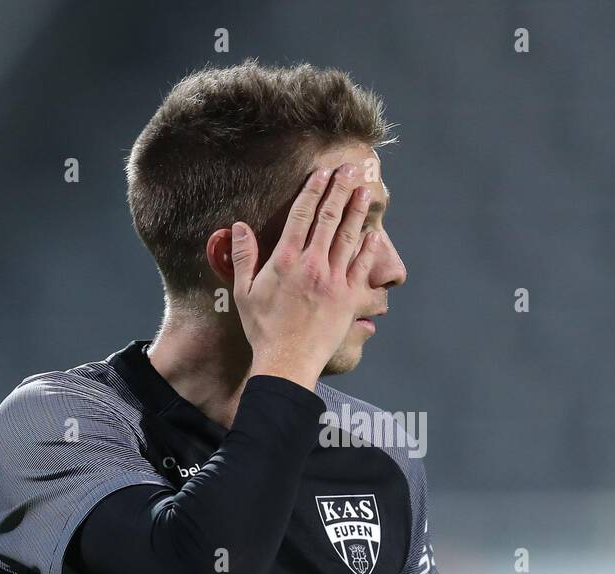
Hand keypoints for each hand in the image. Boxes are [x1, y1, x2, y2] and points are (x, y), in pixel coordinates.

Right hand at [230, 163, 379, 389]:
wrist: (287, 360)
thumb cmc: (263, 328)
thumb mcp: (244, 292)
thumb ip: (243, 257)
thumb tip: (240, 227)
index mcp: (285, 260)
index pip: (301, 216)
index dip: (313, 191)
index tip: (323, 174)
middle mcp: (311, 264)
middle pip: (329, 219)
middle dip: (341, 191)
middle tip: (351, 170)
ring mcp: (332, 280)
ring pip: (348, 238)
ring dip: (357, 212)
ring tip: (365, 191)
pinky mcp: (347, 298)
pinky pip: (362, 268)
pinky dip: (369, 249)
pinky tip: (374, 234)